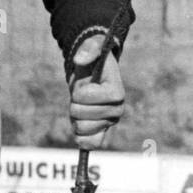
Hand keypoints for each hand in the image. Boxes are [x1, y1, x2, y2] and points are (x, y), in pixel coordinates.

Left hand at [68, 33, 124, 149]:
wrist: (95, 76)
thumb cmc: (94, 62)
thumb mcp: (92, 48)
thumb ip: (88, 49)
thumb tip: (79, 60)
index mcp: (117, 92)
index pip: (86, 97)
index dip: (78, 90)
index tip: (86, 82)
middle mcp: (117, 110)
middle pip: (80, 115)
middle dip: (75, 103)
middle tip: (82, 95)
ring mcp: (110, 123)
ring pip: (81, 130)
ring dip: (75, 118)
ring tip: (82, 107)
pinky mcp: (103, 133)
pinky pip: (90, 145)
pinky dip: (81, 139)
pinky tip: (80, 126)